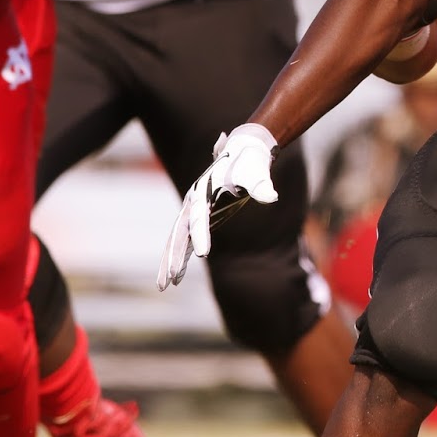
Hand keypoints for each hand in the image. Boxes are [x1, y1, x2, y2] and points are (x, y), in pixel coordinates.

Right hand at [158, 123, 278, 290]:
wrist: (246, 151)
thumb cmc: (251, 162)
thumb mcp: (256, 172)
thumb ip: (261, 185)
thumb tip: (271, 197)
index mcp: (204, 190)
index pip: (200, 218)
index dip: (200, 236)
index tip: (202, 255)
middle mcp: (193, 200)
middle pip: (180, 232)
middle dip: (174, 256)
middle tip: (171, 279)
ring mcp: (193, 208)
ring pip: (177, 238)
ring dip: (170, 261)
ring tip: (165, 285)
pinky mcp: (198, 215)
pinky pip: (185, 239)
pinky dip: (179, 256)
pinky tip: (175, 275)